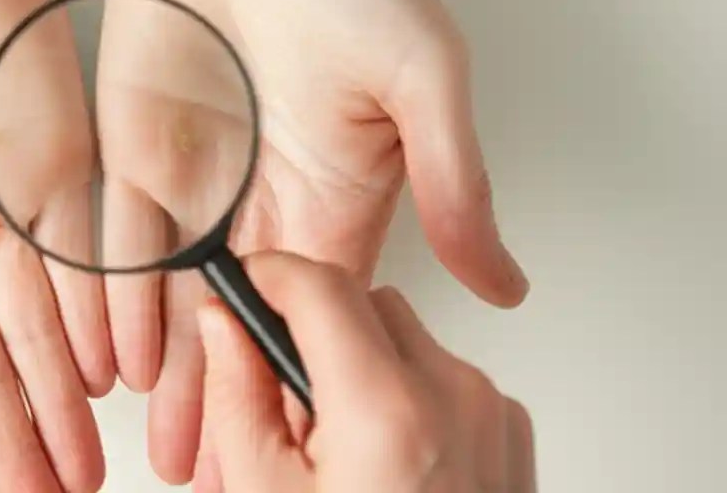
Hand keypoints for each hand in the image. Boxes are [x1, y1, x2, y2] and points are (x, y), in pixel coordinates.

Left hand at [103, 0, 528, 484]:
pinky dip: (110, 295)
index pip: (315, 313)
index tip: (291, 447)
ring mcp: (192, 175)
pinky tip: (110, 354)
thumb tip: (506, 285)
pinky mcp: (132, 141)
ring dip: (165, 371)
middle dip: (225, 402)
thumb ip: (454, 185)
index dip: (302, 382)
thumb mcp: (421, 79)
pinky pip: (114, 232)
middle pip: (238, 323)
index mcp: (333, 195)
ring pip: (171, 295)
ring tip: (156, 446)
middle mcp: (259, 198)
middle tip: (207, 475)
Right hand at [200, 252, 534, 491]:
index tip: (242, 281)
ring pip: (404, 338)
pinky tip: (377, 461)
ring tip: (330, 445)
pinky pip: (442, 378)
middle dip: (312, 330)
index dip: (267, 273)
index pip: (319, 285)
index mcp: (388, 414)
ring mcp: (493, 418)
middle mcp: (456, 401)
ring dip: (356, 365)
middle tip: (280, 395)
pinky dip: (401, 396)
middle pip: (365, 303)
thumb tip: (224, 324)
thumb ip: (237, 393)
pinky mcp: (511, 437)